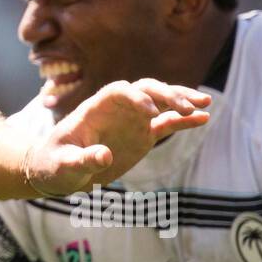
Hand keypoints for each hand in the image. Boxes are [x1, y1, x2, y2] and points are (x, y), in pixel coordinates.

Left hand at [28, 79, 210, 193]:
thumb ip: (82, 160)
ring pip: (160, 102)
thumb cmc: (55, 166)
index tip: (150, 111)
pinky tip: (205, 118)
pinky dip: (184, 120)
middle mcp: (116, 110)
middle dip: (166, 94)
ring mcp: (131, 120)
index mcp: (94, 109)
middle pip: (144, 89)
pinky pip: (166, 123)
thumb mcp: (64, 166)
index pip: (117, 90)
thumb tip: (104, 156)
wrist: (58, 172)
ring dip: (181, 100)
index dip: (135, 96)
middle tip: (187, 107)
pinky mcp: (142, 135)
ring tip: (206, 104)